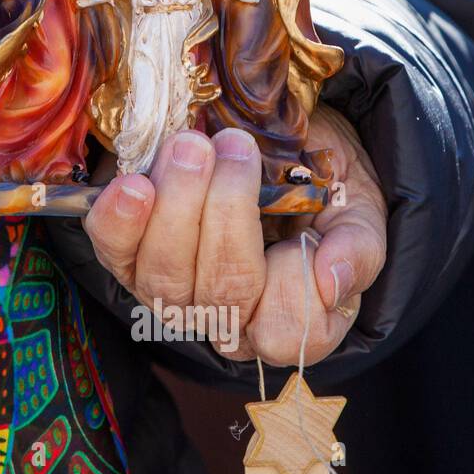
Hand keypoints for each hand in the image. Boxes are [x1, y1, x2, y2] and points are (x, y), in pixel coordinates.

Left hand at [82, 106, 384, 365]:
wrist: (267, 144)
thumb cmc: (321, 184)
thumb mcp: (360, 209)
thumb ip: (358, 248)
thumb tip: (332, 281)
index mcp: (289, 318)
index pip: (286, 330)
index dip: (294, 284)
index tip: (303, 221)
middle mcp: (223, 317)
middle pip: (218, 293)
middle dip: (226, 214)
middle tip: (235, 146)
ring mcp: (170, 289)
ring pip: (163, 275)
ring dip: (176, 205)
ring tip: (191, 146)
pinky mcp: (125, 254)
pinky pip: (112, 251)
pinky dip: (117, 220)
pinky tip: (133, 185)